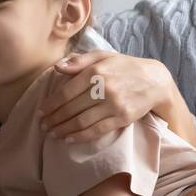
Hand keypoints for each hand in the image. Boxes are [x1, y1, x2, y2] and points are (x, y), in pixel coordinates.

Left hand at [37, 51, 173, 142]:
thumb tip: (56, 67)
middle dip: (53, 119)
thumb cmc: (124, 67)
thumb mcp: (103, 56)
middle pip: (71, 109)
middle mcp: (103, 88)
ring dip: (63, 130)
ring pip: (81, 121)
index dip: (50, 105)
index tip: (40, 112)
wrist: (155, 80)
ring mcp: (113, 105)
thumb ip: (79, 61)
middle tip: (42, 126)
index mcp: (95, 72)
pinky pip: (96, 130)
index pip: (66, 92)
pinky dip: (80, 137)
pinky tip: (68, 139)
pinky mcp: (122, 118)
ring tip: (52, 134)